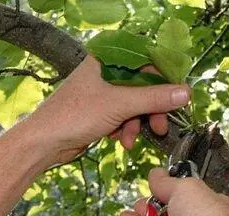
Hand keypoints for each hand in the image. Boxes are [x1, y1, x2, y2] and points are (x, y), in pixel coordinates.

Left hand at [30, 56, 189, 162]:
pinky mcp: (99, 113)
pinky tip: (120, 140)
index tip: (176, 98)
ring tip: (131, 139)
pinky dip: (126, 129)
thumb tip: (184, 93)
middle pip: (142, 87)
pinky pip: (123, 118)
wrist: (44, 143)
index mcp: (106, 60)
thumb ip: (154, 98)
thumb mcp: (119, 105)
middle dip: (151, 110)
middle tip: (159, 126)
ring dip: (137, 124)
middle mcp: (104, 74)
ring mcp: (102, 94)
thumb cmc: (73, 116)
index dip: (162, 81)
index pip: (145, 63)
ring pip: (134, 106)